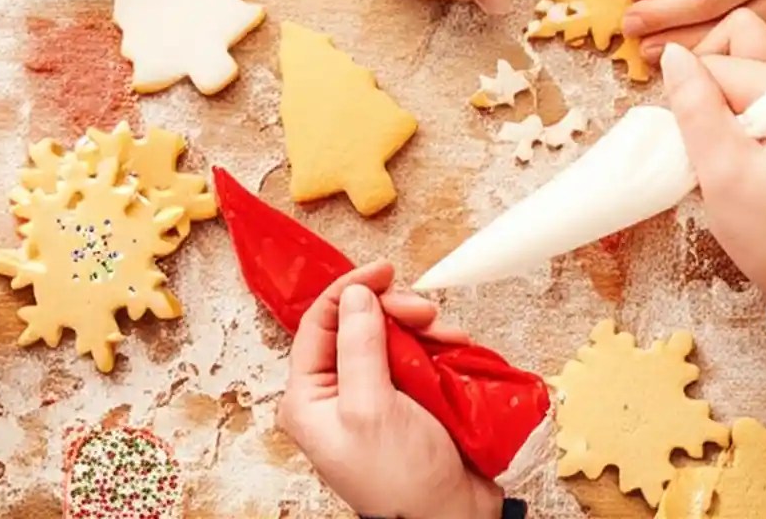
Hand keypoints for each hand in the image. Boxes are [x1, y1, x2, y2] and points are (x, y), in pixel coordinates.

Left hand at [277, 261, 502, 518]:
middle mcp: (337, 392)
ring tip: (448, 337)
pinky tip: (456, 348)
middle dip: (394, 312)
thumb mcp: (371, 408)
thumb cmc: (401, 479)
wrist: (451, 518)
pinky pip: (419, 353)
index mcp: (309, 398)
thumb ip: (359, 347)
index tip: (382, 271)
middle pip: (359, 324)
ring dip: (422, 327)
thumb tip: (354, 295)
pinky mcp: (408, 397)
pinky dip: (438, 345)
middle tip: (425, 314)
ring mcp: (374, 393)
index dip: (348, 291)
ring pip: (393, 334)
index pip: (318, 325)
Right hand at [661, 10, 765, 310]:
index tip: (689, 142)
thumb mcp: (722, 173)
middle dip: (710, 77)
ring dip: (727, 96)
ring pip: (756, 63)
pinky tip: (745, 154)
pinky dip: (747, 112)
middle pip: (744, 40)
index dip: (690, 94)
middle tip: (704, 134)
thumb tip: (671, 54)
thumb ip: (695, 106)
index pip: (720, 59)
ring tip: (725, 150)